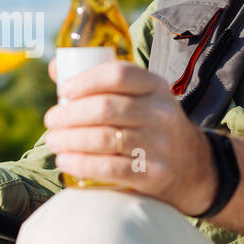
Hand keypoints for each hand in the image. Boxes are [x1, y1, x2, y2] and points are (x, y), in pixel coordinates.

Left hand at [44, 58, 216, 215]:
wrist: (192, 165)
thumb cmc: (150, 124)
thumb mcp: (141, 96)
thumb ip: (102, 83)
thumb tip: (56, 68)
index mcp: (155, 86)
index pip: (118, 74)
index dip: (85, 80)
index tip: (63, 90)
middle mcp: (160, 113)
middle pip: (105, 108)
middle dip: (69, 115)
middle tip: (51, 121)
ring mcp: (159, 144)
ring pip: (103, 139)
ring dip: (69, 140)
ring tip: (53, 141)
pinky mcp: (153, 174)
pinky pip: (109, 168)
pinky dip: (81, 164)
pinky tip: (65, 161)